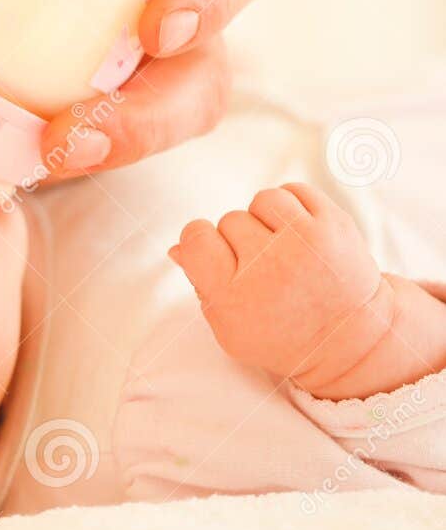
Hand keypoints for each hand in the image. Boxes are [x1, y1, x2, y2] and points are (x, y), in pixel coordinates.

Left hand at [0, 0, 275, 176]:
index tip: (155, 29)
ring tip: (46, 161)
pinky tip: (15, 165)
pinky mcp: (107, 117)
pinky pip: (104, 149)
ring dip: (110, 151)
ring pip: (164, 129)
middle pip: (211, 74)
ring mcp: (151, 76)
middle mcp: (185, 13)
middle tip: (80, 129)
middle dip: (155, 114)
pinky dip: (62, 156)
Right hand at [169, 181, 445, 399]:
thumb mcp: (231, 329)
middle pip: (229, 220)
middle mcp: (267, 268)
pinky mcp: (333, 225)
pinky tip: (301, 234)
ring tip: (283, 246)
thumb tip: (178, 246)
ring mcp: (303, 243)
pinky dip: (294, 207)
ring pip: (261, 200)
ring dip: (268, 219)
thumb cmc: (283, 334)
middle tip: (265, 268)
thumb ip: (200, 285)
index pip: (195, 237)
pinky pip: (294, 190)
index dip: (203, 242)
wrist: (351, 339)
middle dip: (242, 239)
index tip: (221, 256)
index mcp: (234, 298)